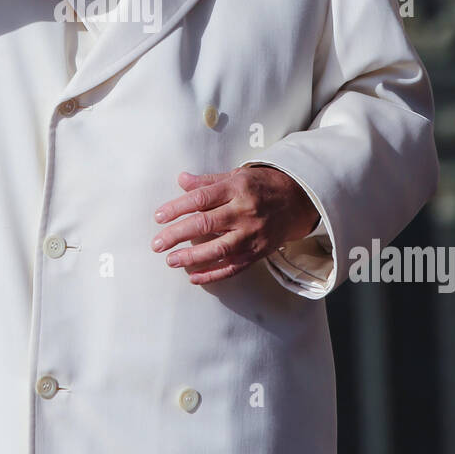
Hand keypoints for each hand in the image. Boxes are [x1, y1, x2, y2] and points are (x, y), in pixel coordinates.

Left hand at [150, 166, 320, 285]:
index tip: (158, 217)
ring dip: (191, 257)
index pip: (200, 198)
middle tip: (157, 244)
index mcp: (236, 188)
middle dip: (177, 235)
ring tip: (171, 260)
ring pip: (218, 249)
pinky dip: (212, 274)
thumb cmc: (260, 186)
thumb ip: (207, 181)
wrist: (297, 200)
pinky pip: (232, 267)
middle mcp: (244, 212)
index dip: (177, 208)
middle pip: (205, 224)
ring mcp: (252, 234)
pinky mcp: (258, 252)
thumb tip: (181, 180)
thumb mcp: (236, 176)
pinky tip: (194, 277)